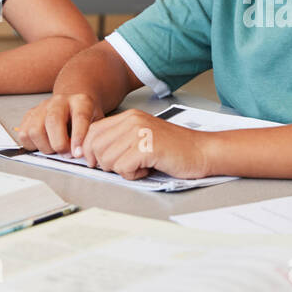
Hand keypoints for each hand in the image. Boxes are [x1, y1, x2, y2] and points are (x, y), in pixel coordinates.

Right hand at [16, 93, 102, 155]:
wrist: (73, 102)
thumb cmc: (85, 116)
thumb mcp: (96, 123)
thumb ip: (91, 137)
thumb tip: (82, 155)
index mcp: (80, 101)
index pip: (79, 117)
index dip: (78, 137)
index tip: (77, 153)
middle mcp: (59, 101)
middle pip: (53, 121)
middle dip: (59, 144)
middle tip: (67, 154)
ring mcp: (42, 107)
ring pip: (35, 130)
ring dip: (45, 147)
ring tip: (55, 148)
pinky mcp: (29, 115)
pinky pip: (24, 134)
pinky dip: (33, 145)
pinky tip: (44, 144)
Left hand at [82, 109, 210, 180]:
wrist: (203, 151)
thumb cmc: (175, 149)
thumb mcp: (142, 137)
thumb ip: (119, 140)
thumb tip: (92, 155)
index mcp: (129, 117)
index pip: (92, 132)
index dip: (89, 150)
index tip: (95, 162)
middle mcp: (132, 121)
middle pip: (95, 147)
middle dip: (105, 163)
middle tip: (126, 166)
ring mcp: (139, 133)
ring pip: (107, 160)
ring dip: (122, 171)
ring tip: (142, 166)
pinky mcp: (147, 147)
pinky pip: (123, 169)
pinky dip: (134, 175)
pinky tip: (149, 168)